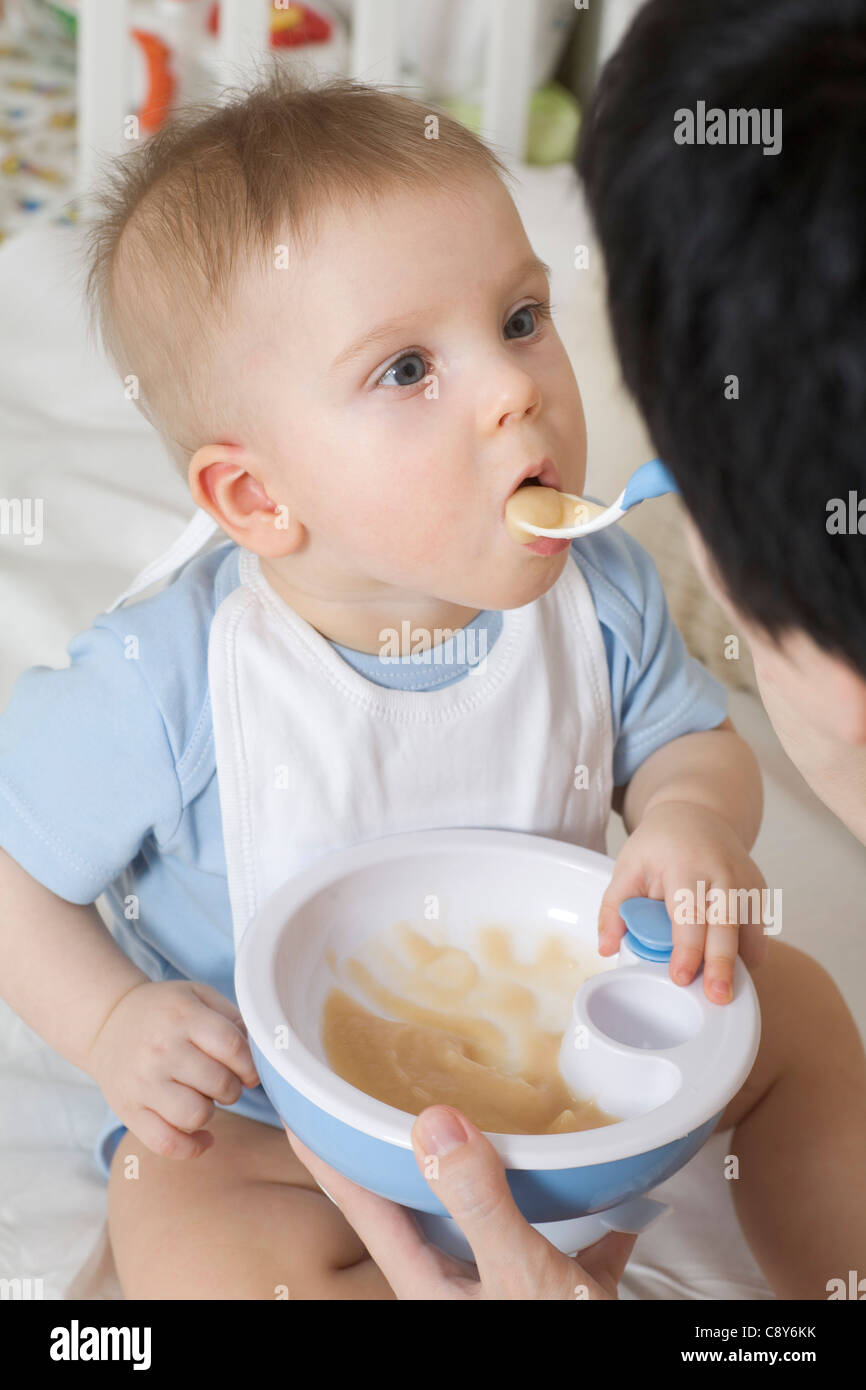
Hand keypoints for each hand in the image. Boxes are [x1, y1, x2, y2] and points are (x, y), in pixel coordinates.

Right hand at [86, 979, 259, 1157]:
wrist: (108, 1021)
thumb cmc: (165, 1011)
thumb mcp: (199, 996)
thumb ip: (233, 1018)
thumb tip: (266, 1050)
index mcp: (183, 1017)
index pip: (232, 1046)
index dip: (251, 1065)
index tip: (250, 1072)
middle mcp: (161, 1049)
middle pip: (219, 1083)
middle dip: (232, 1088)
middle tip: (225, 1083)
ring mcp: (143, 1082)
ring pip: (196, 1115)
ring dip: (211, 1112)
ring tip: (205, 1099)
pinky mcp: (128, 1110)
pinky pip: (166, 1143)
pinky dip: (192, 1147)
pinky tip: (203, 1136)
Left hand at [284, 1106, 636, 1299]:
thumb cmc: (555, 1340)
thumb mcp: (518, 1277)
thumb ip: (476, 1203)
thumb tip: (433, 1122)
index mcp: (430, 1283)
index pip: (364, 1207)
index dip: (331, 1159)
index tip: (302, 1113)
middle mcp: (462, 1286)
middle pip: (427, 1208)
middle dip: (414, 1156)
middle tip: (397, 1099)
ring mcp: (513, 1294)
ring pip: (498, 1223)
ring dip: (502, 1180)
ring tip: (502, 1128)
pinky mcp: (567, 1299)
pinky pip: (574, 1249)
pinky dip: (592, 1220)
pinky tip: (614, 1192)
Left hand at [599, 801, 768, 1002]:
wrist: (698, 814)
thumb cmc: (659, 845)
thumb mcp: (627, 866)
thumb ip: (614, 908)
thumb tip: (607, 948)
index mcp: (684, 864)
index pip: (688, 911)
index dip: (687, 948)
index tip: (681, 977)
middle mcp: (721, 871)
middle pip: (726, 923)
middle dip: (722, 963)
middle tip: (718, 998)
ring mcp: (745, 880)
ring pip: (749, 929)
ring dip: (740, 964)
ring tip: (729, 995)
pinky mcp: (759, 891)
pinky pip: (759, 929)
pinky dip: (750, 953)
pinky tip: (734, 972)